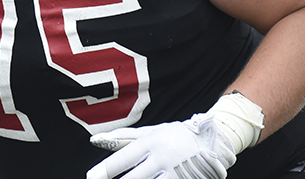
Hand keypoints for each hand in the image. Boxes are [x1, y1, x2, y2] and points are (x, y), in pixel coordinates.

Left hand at [87, 114, 235, 178]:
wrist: (213, 140)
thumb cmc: (176, 134)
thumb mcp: (150, 132)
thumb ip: (124, 137)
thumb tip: (97, 139)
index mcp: (151, 143)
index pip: (123, 158)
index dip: (106, 170)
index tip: (92, 176)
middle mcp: (161, 158)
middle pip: (134, 178)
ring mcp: (175, 173)